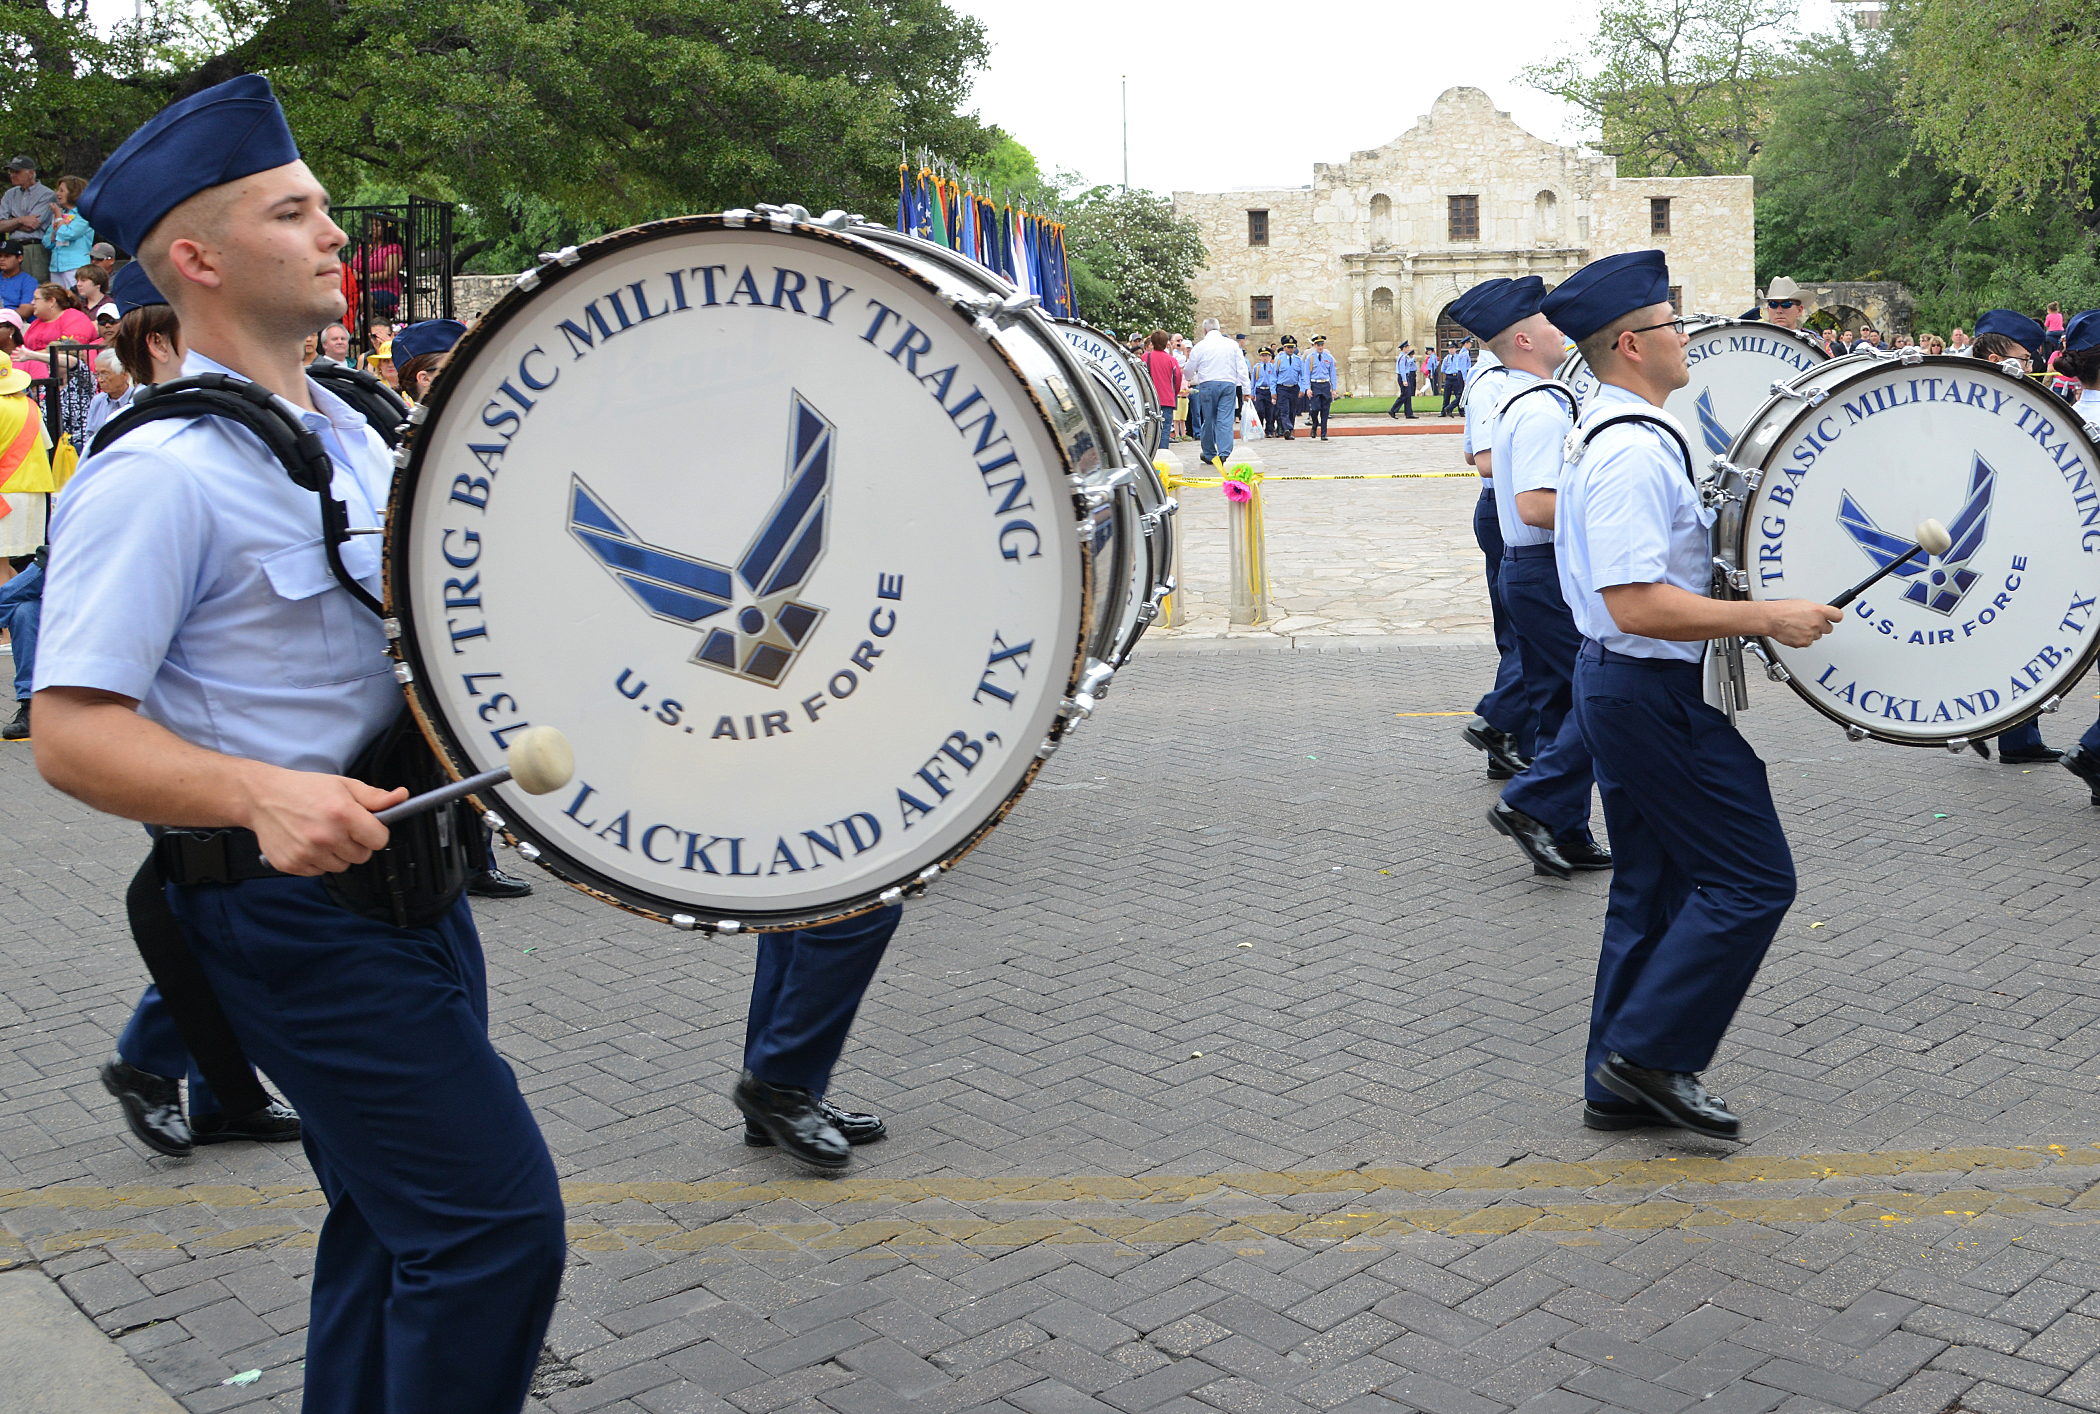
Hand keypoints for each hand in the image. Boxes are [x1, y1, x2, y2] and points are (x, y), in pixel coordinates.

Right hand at [243, 767, 407, 874]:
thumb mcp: (343, 785)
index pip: (379, 840)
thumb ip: (374, 796)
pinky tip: (307, 842)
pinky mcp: (292, 864)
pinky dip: (317, 861)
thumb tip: (401, 797)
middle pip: (362, 856)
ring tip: (322, 834)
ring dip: (337, 854)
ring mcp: (307, 853)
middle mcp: (325, 836)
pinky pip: (319, 872)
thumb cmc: (303, 789)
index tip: (366, 827)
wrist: (261, 797)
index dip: (375, 833)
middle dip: (356, 843)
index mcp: (342, 814)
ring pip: (341, 866)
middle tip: (340, 828)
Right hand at [1761, 599, 1842, 647]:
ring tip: (1799, 626)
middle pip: (1829, 628)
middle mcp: (1816, 623)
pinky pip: (1808, 642)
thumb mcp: (1803, 603)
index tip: (1834, 618)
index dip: (1835, 617)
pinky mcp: (1804, 643)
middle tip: (1811, 622)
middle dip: (1822, 626)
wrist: (1770, 619)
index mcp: (1818, 611)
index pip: (1838, 616)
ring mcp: (1811, 634)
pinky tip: (1795, 632)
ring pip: (1817, 636)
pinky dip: (1803, 639)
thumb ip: (1816, 610)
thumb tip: (1821, 613)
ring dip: (1811, 632)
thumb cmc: (1782, 610)